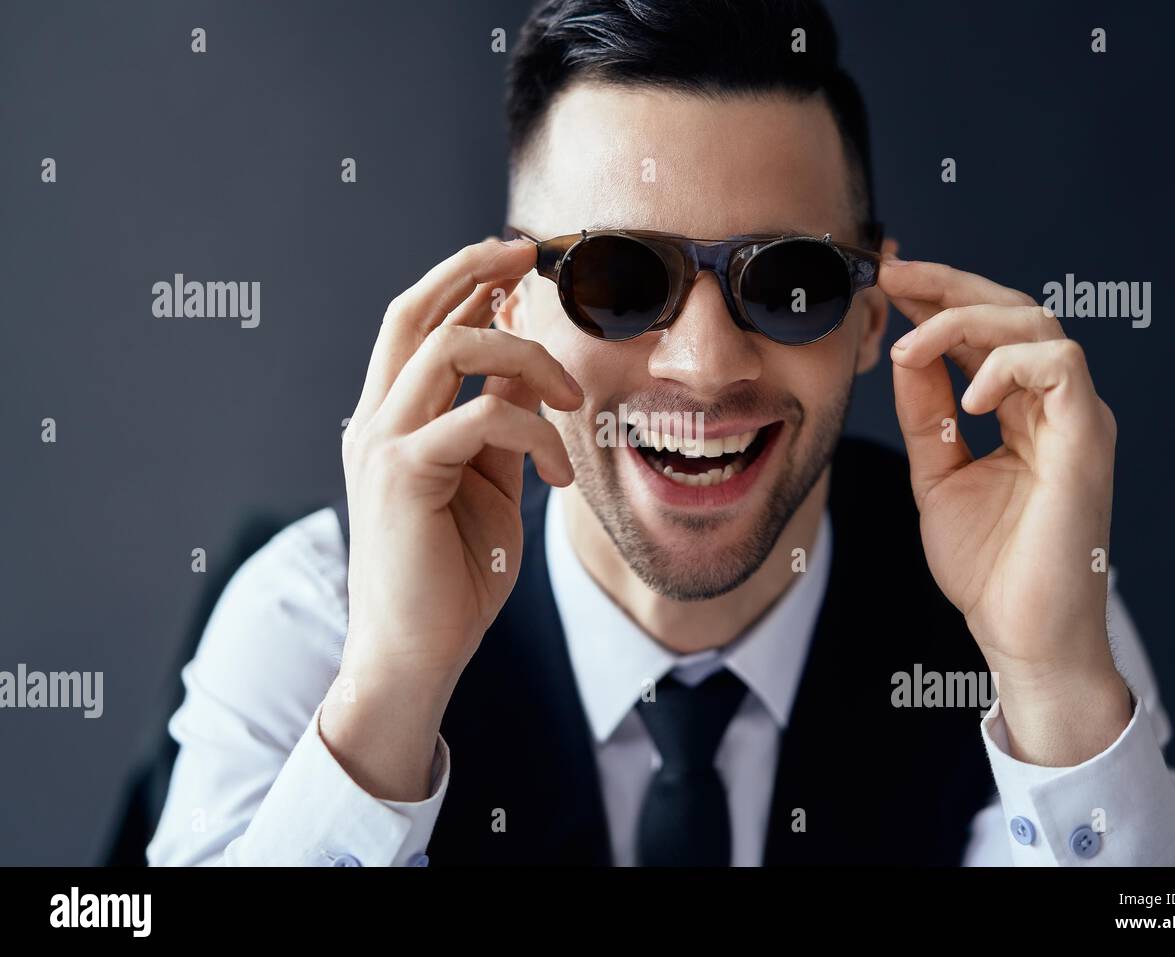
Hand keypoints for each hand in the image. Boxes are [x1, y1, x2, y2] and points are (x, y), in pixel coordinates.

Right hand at [319, 238, 582, 799]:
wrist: (415, 652)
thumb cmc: (451, 574)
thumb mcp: (485, 483)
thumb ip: (497, 421)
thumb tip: (527, 364)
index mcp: (391, 418)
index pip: (420, 324)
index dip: (466, 281)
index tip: (520, 262)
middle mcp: (375, 419)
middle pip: (414, 310)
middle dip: (474, 268)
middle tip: (531, 254)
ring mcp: (381, 443)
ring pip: (453, 348)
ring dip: (529, 358)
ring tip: (575, 400)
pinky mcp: (403, 474)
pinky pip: (481, 416)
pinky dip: (537, 433)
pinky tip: (560, 474)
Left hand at [882, 259, 1130, 765]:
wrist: (1019, 633)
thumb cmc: (988, 566)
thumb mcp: (936, 475)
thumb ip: (924, 415)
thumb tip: (904, 354)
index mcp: (1022, 413)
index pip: (986, 333)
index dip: (939, 299)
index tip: (887, 282)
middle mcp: (1055, 407)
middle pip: (1015, 311)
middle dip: (950, 285)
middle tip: (894, 274)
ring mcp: (1076, 420)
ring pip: (1036, 325)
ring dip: (966, 321)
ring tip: (911, 346)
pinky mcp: (1087, 440)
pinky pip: (1060, 366)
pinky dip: (1006, 367)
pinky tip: (964, 398)